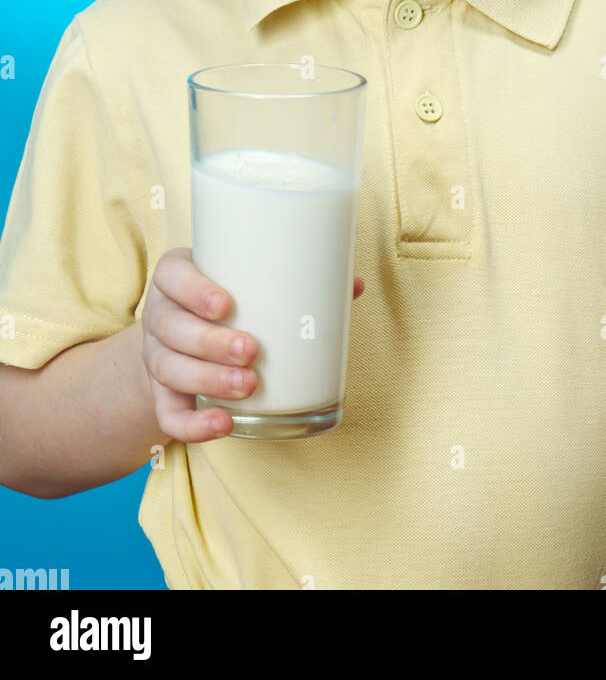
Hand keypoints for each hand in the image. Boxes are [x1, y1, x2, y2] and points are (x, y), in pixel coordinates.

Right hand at [140, 247, 364, 441]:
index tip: (226, 304)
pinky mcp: (161, 395)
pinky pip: (168, 415)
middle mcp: (161, 316)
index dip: (193, 290)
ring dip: (209, 380)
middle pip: (172, 328)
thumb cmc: (229, 301)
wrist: (182, 340)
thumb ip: (295, 281)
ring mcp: (156, 357)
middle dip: (211, 342)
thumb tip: (353, 283)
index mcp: (178, 279)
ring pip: (170, 370)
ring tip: (249, 386)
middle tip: (251, 350)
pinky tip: (223, 425)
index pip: (171, 276)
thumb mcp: (246, 283)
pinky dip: (193, 425)